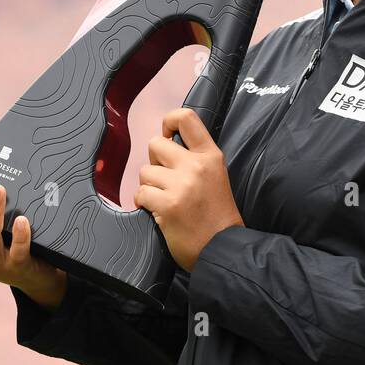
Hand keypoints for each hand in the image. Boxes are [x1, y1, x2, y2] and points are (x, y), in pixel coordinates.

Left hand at [135, 108, 244, 271]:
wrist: (223, 247)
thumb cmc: (217, 214)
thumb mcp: (216, 175)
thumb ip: (196, 157)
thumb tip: (166, 143)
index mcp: (211, 155)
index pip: (186, 118)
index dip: (169, 121)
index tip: (168, 135)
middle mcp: (196, 165)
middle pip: (156, 143)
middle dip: (155, 161)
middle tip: (166, 178)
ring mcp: (181, 184)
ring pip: (145, 171)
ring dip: (150, 185)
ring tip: (165, 198)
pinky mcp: (167, 204)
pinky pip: (141, 193)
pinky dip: (144, 202)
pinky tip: (158, 210)